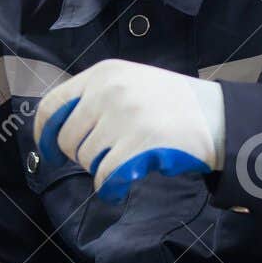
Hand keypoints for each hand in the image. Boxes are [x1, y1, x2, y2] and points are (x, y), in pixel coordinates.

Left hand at [35, 59, 224, 202]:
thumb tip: (56, 128)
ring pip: (87, 159)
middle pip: (67, 138)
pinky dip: (109, 188)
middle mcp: (109, 91)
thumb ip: (94, 97)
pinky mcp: (140, 143)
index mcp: (103, 74)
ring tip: (124, 161)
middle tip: (101, 158)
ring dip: (100, 169)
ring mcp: (124, 116)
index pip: (51, 105)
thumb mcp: (130, 82)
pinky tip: (119, 187)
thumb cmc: (170, 103)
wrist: (218, 116)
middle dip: (78, 156)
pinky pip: (106, 176)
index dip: (44, 134)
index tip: (49, 151)